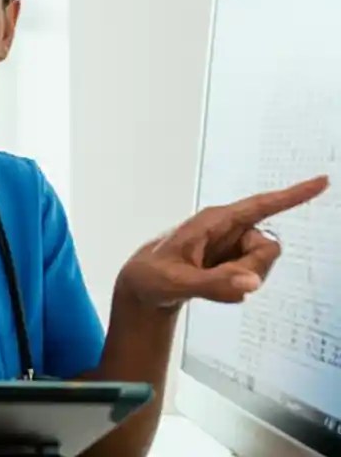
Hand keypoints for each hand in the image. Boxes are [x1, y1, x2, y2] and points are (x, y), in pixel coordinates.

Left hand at [116, 175, 327, 310]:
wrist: (144, 286)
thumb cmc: (153, 277)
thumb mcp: (176, 283)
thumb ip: (213, 285)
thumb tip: (253, 282)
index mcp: (213, 221)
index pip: (261, 205)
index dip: (293, 195)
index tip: (322, 181)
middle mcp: (228, 228)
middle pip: (268, 248)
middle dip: (251, 268)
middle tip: (215, 278)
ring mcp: (233, 245)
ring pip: (262, 264)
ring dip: (241, 278)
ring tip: (206, 280)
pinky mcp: (234, 260)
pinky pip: (252, 276)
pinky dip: (236, 286)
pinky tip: (210, 284)